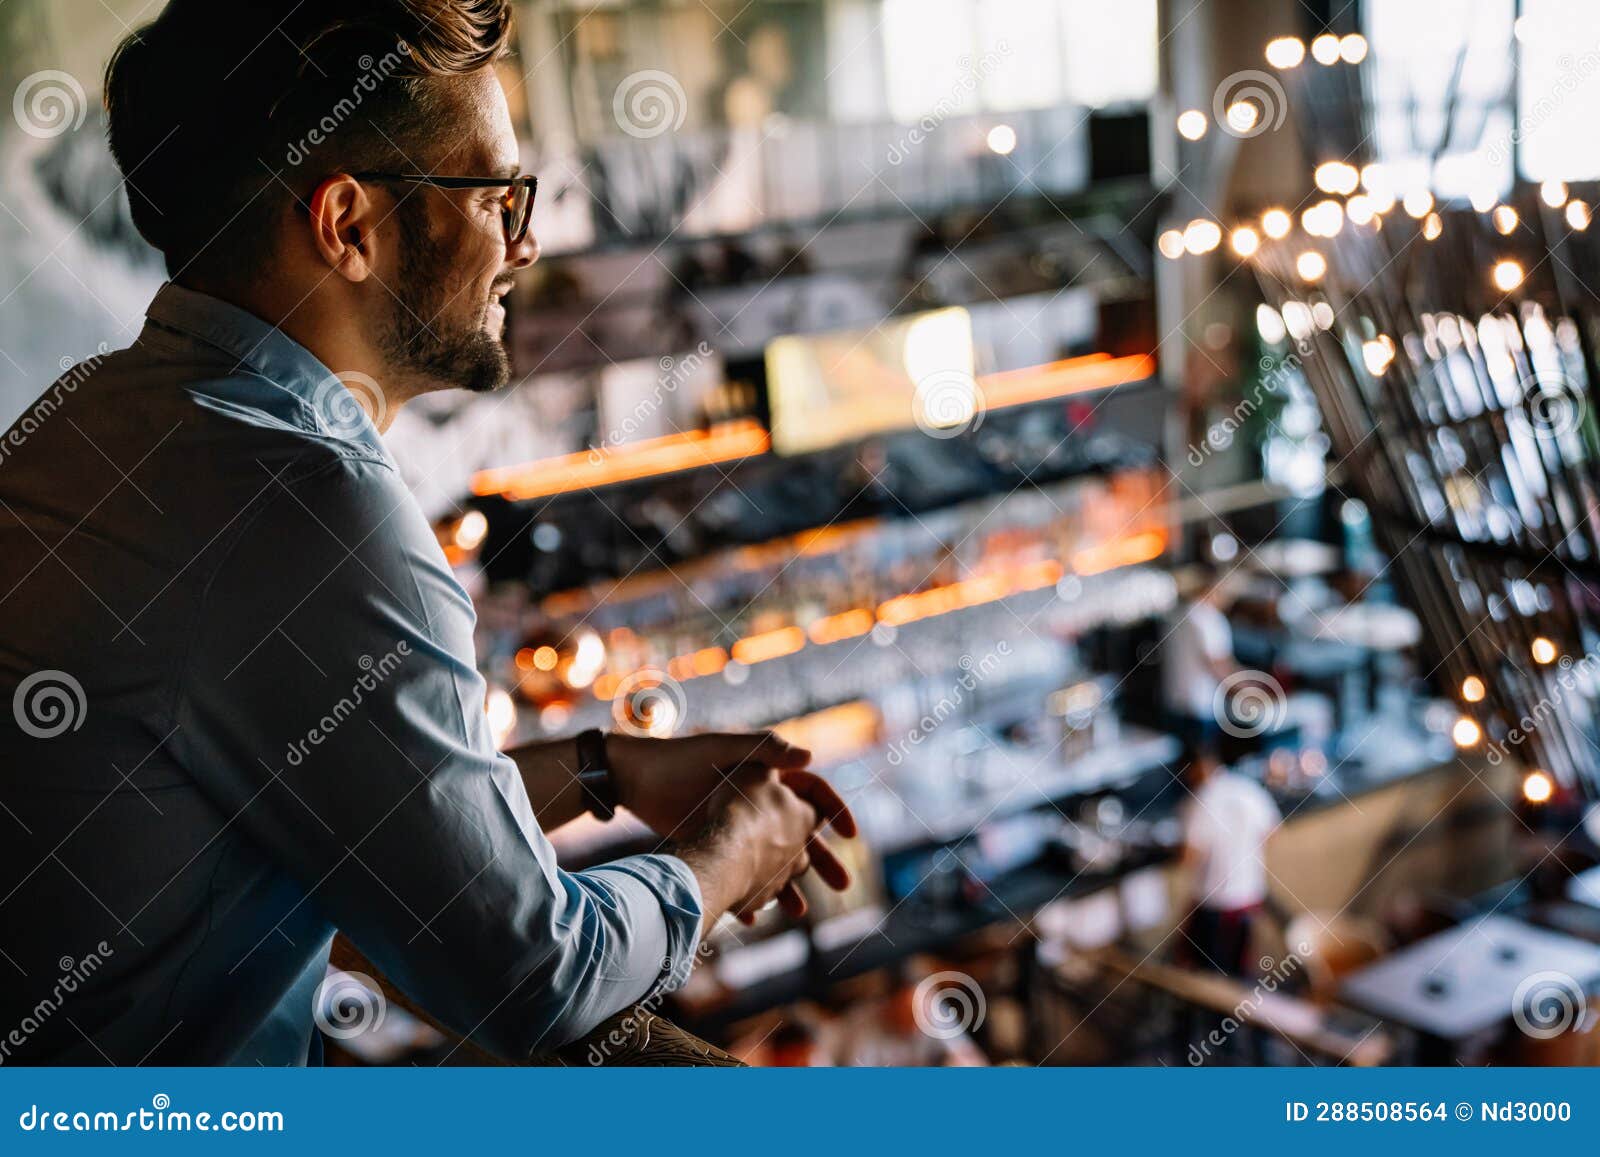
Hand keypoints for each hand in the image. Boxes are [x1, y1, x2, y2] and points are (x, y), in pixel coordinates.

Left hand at [631, 732, 856, 926]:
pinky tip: (754, 916)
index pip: (812, 792)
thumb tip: (810, 754)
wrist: (633, 781)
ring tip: (799, 913)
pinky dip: (750, 895)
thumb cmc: (676, 758)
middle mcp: (756, 801)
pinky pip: (743, 875)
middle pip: (801, 833)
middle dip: (823, 860)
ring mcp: (736, 826)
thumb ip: (763, 748)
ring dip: (789, 887)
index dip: (835, 812)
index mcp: (766, 774)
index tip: (850, 836)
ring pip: (773, 861)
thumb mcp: (721, 748)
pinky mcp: (715, 845)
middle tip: (843, 885)